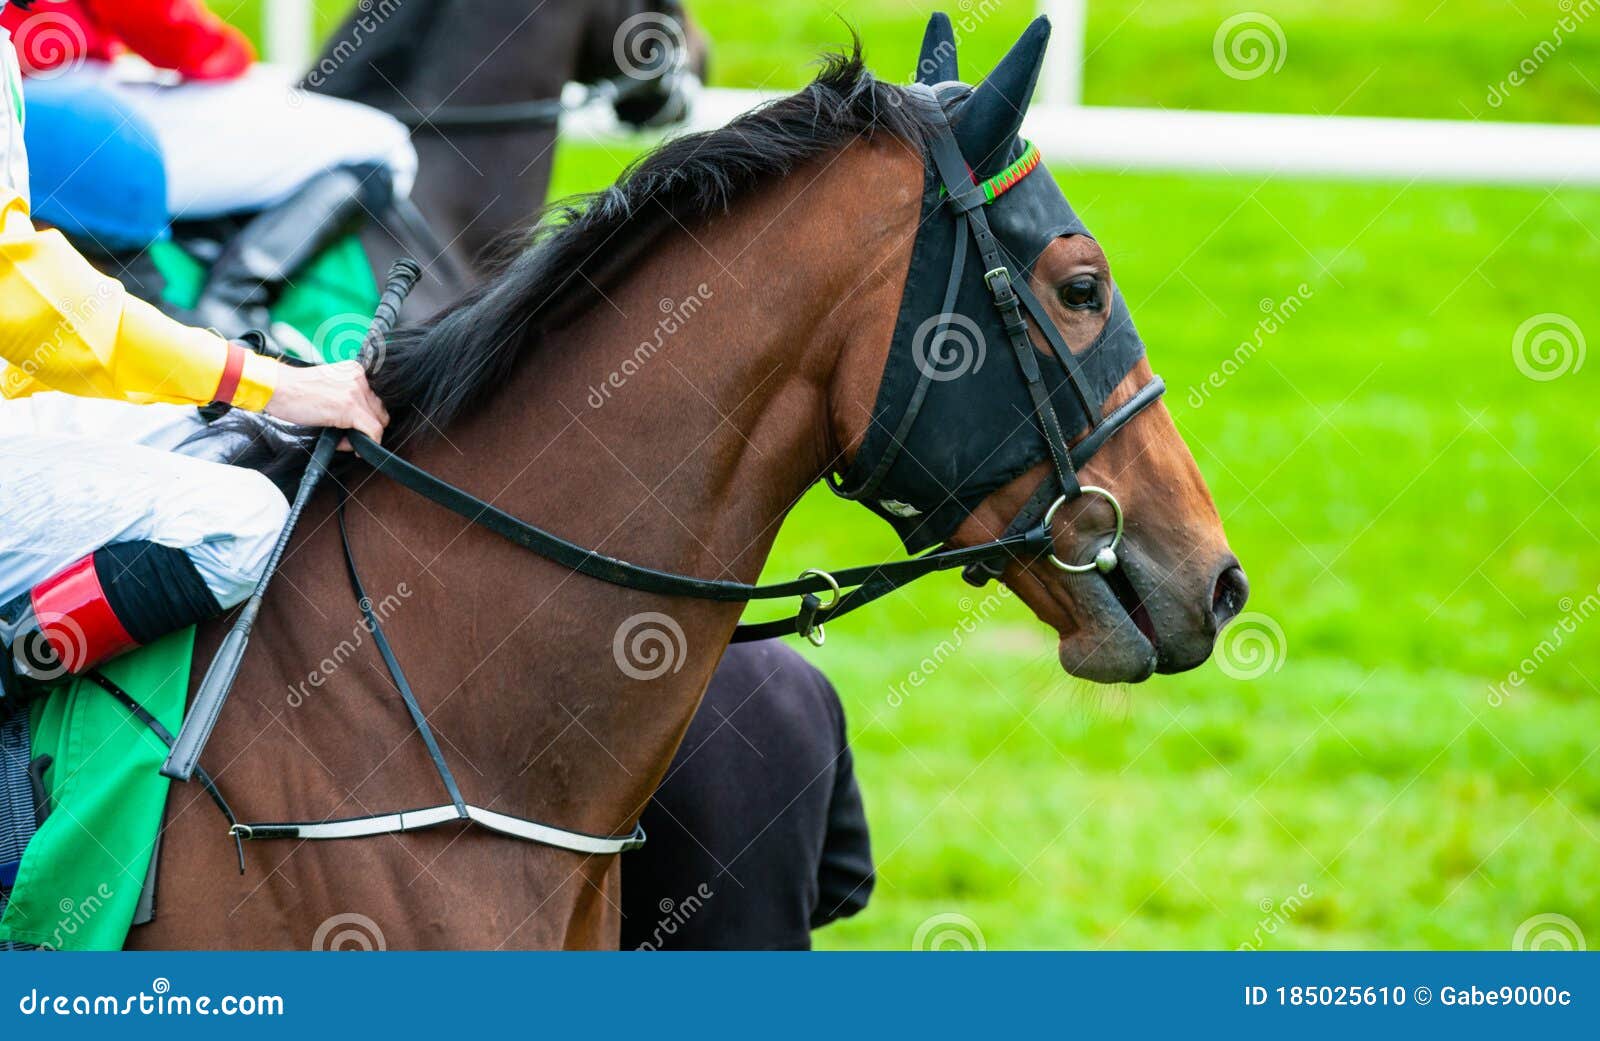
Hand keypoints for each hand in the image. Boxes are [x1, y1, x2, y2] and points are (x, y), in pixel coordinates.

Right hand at [264, 361, 389, 445]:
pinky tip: (351, 446)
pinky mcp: (350, 408)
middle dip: (367, 427)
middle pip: (380, 411)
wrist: (276, 387)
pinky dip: (367, 443)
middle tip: (348, 435)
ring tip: (343, 438)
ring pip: (378, 422)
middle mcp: (359, 378)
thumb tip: (360, 423)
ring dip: (363, 436)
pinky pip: (372, 431)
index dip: (367, 416)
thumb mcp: (329, 387)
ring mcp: (356, 392)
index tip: (356, 426)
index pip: (375, 398)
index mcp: (355, 370)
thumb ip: (347, 398)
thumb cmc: (295, 389)